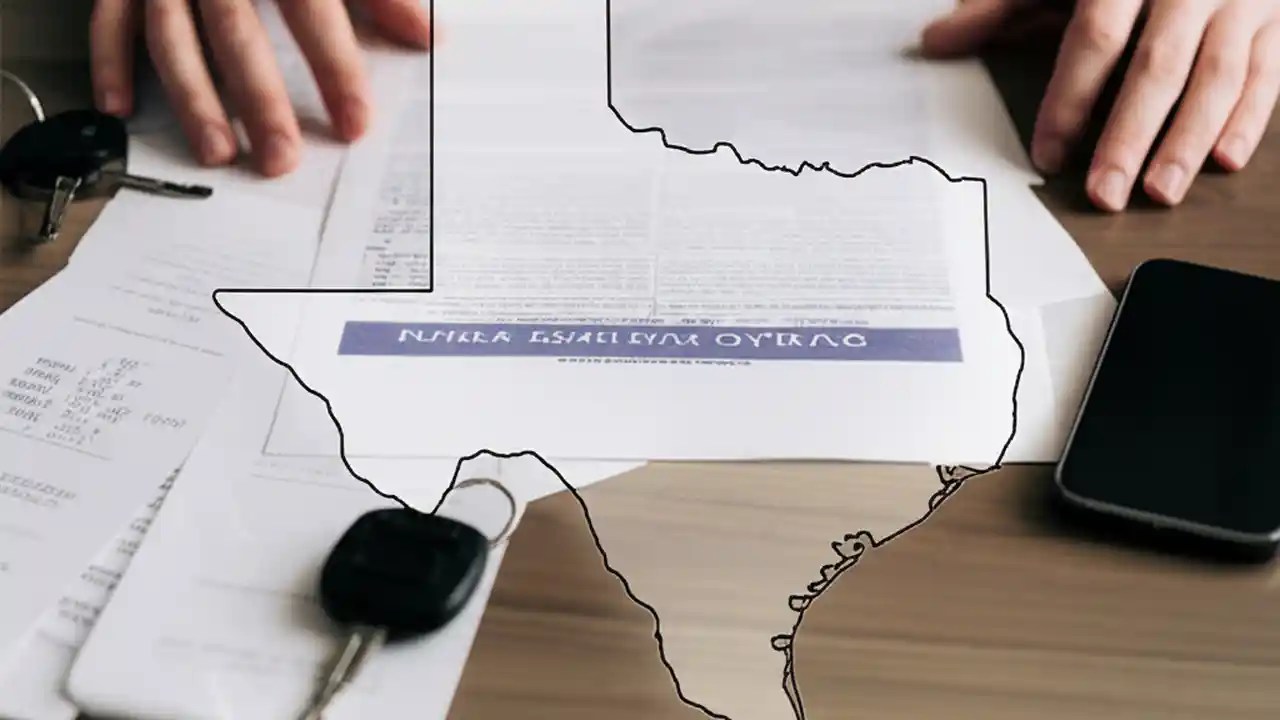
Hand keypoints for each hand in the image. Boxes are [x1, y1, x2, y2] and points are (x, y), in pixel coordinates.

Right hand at [90, 0, 431, 176]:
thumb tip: (427, 36)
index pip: (312, 8)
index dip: (336, 66)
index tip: (357, 121)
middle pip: (236, 31)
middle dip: (260, 99)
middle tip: (282, 156)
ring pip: (171, 33)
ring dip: (193, 97)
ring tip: (218, 150)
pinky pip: (108, 16)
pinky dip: (110, 61)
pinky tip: (121, 107)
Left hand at [921, 0, 1279, 210]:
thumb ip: (999, 9)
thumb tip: (935, 42)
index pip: (1097, 39)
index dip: (1071, 99)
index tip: (1048, 153)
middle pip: (1159, 67)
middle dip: (1130, 136)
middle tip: (1105, 194)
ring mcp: (1240, 1)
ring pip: (1218, 76)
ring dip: (1189, 141)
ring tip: (1160, 191)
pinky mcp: (1275, 21)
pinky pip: (1268, 75)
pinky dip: (1247, 120)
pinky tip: (1222, 161)